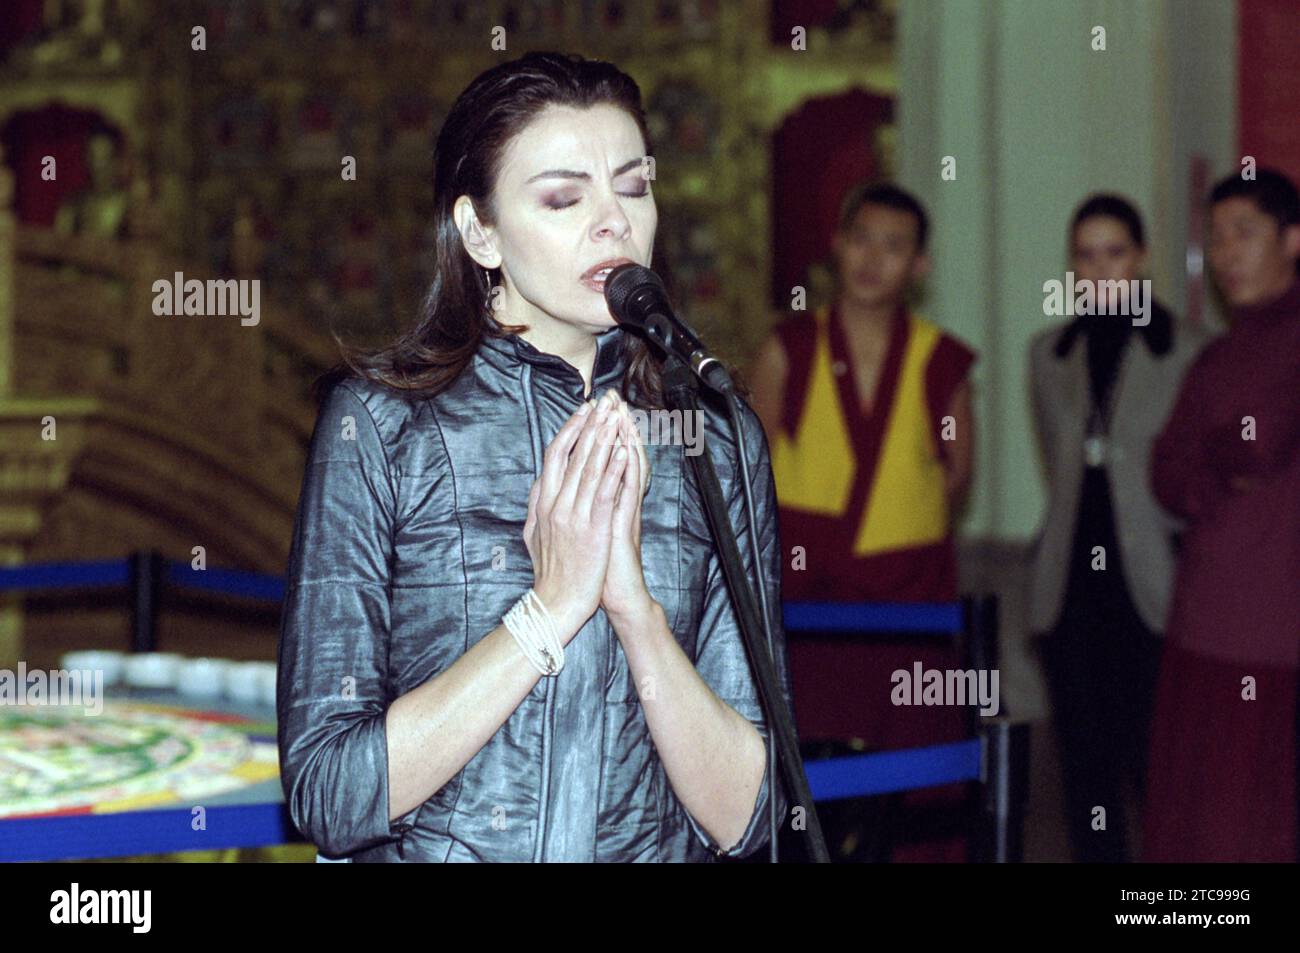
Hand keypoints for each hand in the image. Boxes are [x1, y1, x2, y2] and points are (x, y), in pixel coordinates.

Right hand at [522, 389, 628, 638]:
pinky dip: (614, 470)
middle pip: (574, 455)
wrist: (557, 603)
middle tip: (603, 401)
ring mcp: (575, 515)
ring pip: (590, 468)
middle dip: (591, 425)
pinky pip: (605, 493)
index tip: (583, 411)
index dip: (570, 430)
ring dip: (604, 439)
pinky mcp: (594, 529)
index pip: (555, 456)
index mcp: (544, 503)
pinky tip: (623, 451)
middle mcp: (557, 504)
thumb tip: (537, 484)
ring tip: (615, 416)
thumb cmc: (550, 572)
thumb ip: (535, 506)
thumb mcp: (532, 535)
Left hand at [600, 397, 654, 625]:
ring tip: (621, 411)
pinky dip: (627, 468)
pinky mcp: (626, 522)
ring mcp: (623, 509)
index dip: (598, 431)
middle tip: (611, 397)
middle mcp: (617, 499)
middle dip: (612, 424)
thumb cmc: (599, 565)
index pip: (603, 455)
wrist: (616, 595)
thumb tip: (565, 484)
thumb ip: (581, 503)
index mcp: (604, 497)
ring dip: (624, 437)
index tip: (592, 406)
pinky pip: (629, 490)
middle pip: (617, 452)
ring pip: (627, 465)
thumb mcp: (586, 527)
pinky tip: (625, 449)